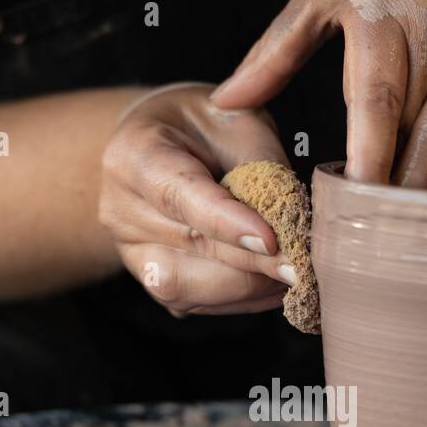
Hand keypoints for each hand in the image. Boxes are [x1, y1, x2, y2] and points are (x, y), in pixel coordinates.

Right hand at [98, 84, 295, 315]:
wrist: (166, 145)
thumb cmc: (207, 127)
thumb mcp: (241, 122)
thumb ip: (264, 171)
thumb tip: (295, 231)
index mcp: (134, 154)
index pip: (179, 196)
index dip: (229, 223)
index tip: (274, 241)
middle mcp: (121, 209)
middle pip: (193, 247)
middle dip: (256, 261)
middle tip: (306, 263)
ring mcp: (132, 252)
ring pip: (192, 289)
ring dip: (251, 286)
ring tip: (291, 270)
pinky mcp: (152, 281)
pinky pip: (198, 303)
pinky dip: (242, 298)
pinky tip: (271, 282)